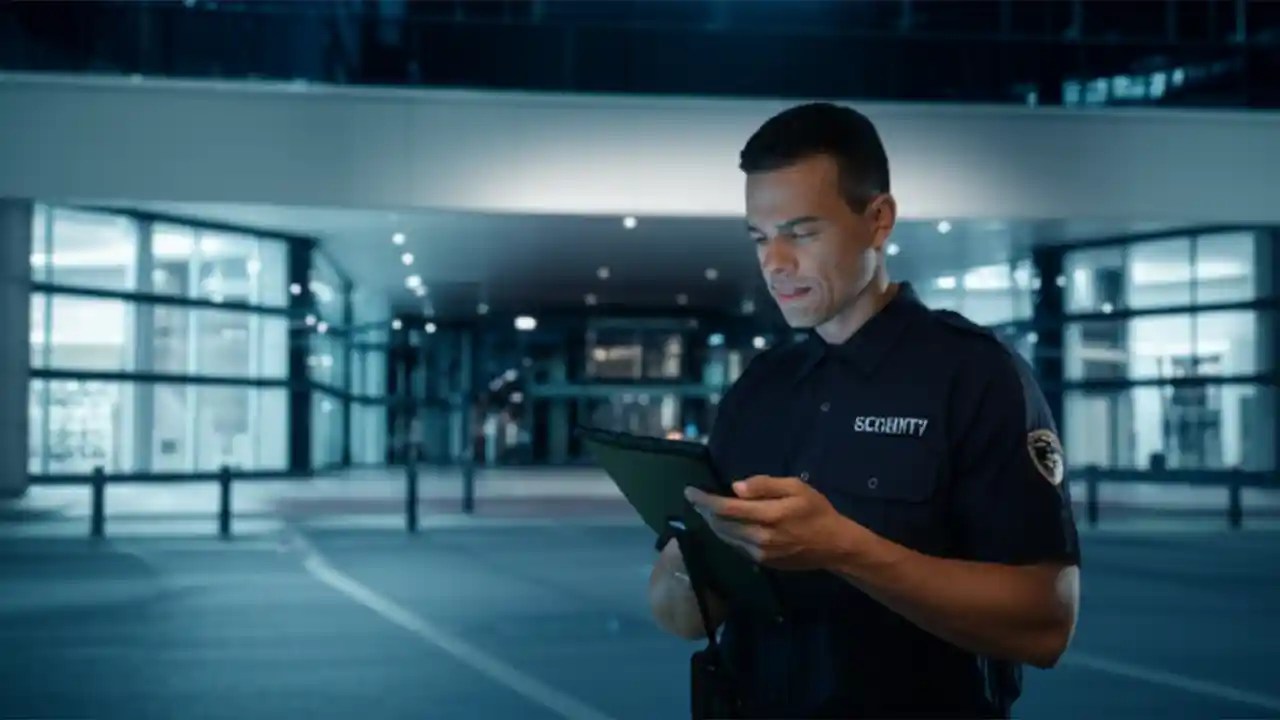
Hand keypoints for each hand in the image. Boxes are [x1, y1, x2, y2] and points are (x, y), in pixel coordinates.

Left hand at [684, 476, 851, 570]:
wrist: (834, 545)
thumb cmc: (816, 511)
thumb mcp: (796, 488)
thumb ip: (765, 485)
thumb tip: (735, 487)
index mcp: (769, 516)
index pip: (726, 508)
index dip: (704, 499)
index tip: (689, 491)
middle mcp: (760, 538)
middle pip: (721, 524)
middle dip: (705, 510)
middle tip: (696, 498)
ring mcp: (759, 554)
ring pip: (725, 537)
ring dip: (712, 523)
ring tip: (706, 509)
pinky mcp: (762, 562)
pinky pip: (736, 546)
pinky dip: (726, 533)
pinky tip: (724, 524)